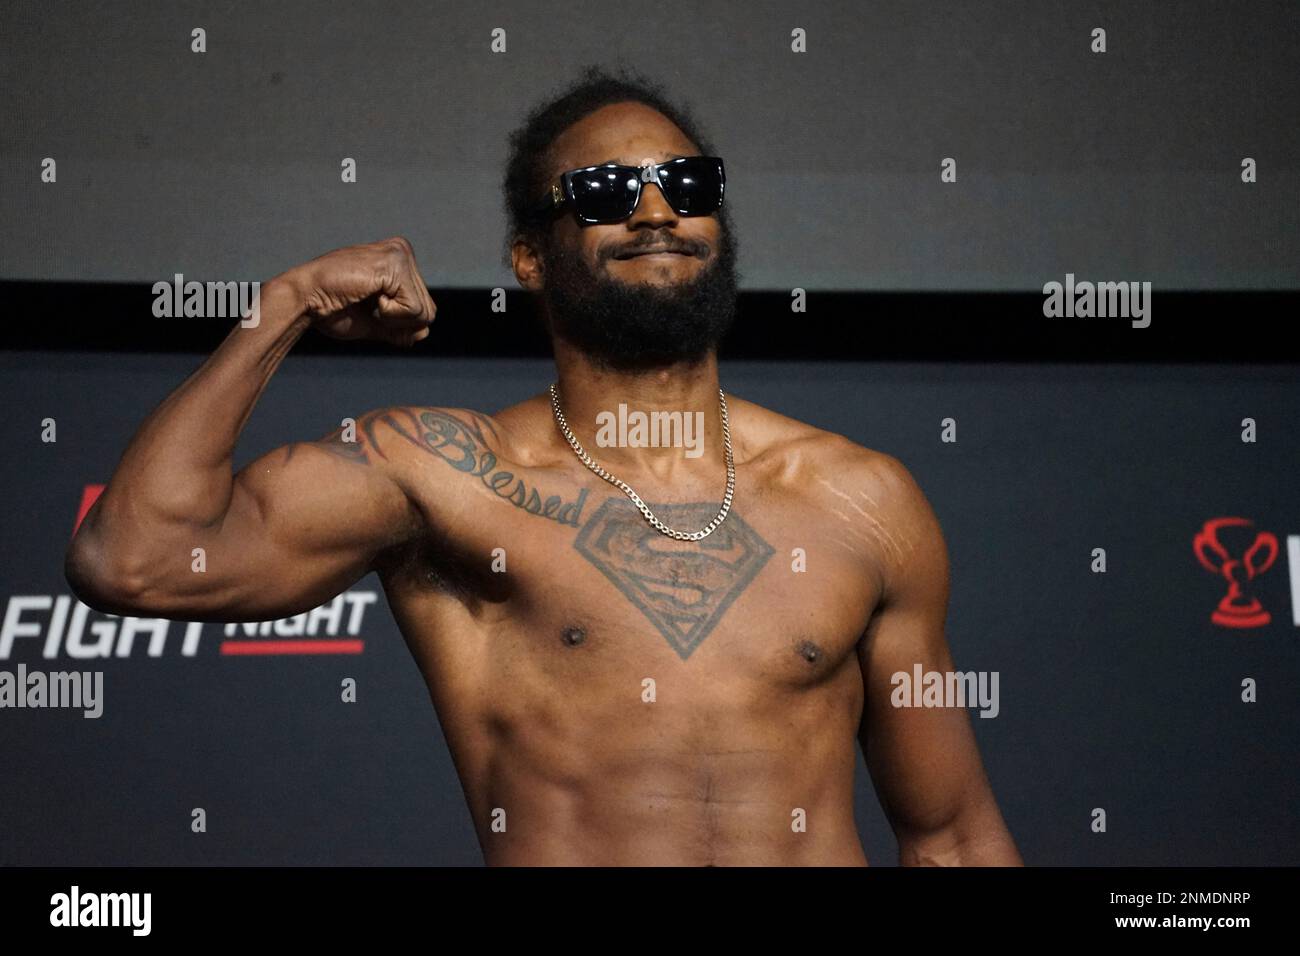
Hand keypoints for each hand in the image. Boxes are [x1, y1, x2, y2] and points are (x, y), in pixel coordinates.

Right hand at [281, 236, 436, 346]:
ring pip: (425, 312)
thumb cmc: (330, 310)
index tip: (369, 308)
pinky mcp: (394, 264)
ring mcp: (400, 254)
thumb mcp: (372, 322)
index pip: (424, 308)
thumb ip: (397, 328)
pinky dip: (391, 315)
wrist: (304, 300)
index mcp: (399, 261)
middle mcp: (402, 250)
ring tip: (367, 299)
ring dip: (394, 319)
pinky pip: (414, 309)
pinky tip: (368, 296)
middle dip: (400, 324)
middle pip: (429, 311)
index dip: (399, 324)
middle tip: (368, 306)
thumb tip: (422, 334)